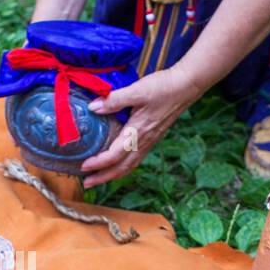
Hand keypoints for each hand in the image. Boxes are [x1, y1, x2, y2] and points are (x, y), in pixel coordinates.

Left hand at [80, 66, 205, 186]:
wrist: (186, 86)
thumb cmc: (163, 87)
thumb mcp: (137, 90)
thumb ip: (114, 100)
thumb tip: (93, 107)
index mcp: (137, 132)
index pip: (114, 155)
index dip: (98, 163)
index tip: (83, 167)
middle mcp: (144, 141)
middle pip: (122, 168)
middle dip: (103, 177)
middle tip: (88, 183)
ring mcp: (150, 141)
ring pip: (129, 165)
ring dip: (113, 174)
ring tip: (99, 178)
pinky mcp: (153, 137)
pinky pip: (136, 159)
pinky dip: (124, 166)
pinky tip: (118, 164)